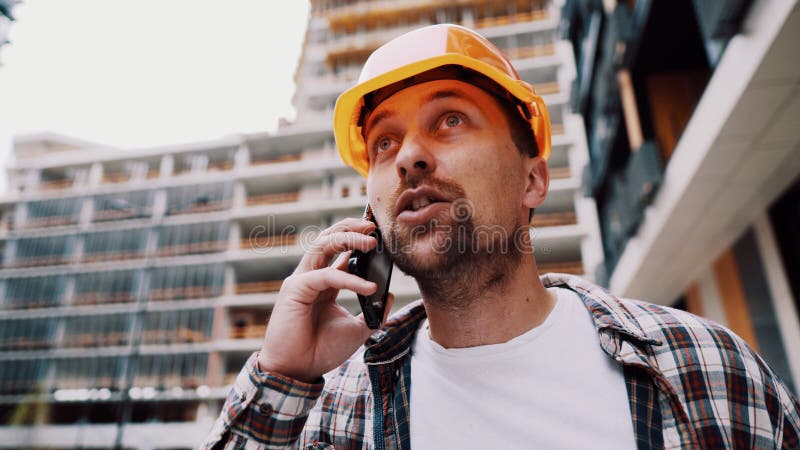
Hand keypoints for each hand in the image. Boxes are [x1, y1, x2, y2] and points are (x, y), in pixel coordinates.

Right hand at [257, 218, 394, 382]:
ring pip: (323, 245)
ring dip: (348, 238)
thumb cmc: (321, 351)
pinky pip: (327, 276)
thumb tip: (390, 293)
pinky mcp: (295, 289)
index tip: (382, 234)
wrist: (298, 371)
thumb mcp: (357, 330)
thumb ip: (373, 311)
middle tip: (374, 227)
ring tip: (372, 241)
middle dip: (351, 228)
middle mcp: (312, 277)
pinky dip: (350, 279)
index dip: (359, 239)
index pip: (341, 252)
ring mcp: (302, 280)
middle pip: (329, 239)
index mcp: (325, 284)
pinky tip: (368, 287)